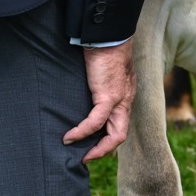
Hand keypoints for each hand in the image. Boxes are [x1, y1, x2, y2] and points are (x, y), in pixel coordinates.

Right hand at [71, 41, 135, 160]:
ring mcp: (119, 100)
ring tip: (80, 154)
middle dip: (104, 150)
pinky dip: (82, 131)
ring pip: (115, 134)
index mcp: (125, 96)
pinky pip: (95, 121)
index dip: (109, 139)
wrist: (108, 38)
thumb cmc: (103, 52)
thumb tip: (86, 95)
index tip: (93, 146)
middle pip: (121, 135)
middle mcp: (125, 101)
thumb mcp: (104, 75)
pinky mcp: (108, 95)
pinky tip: (70, 136)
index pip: (121, 124)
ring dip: (97, 148)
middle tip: (86, 157)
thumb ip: (100, 87)